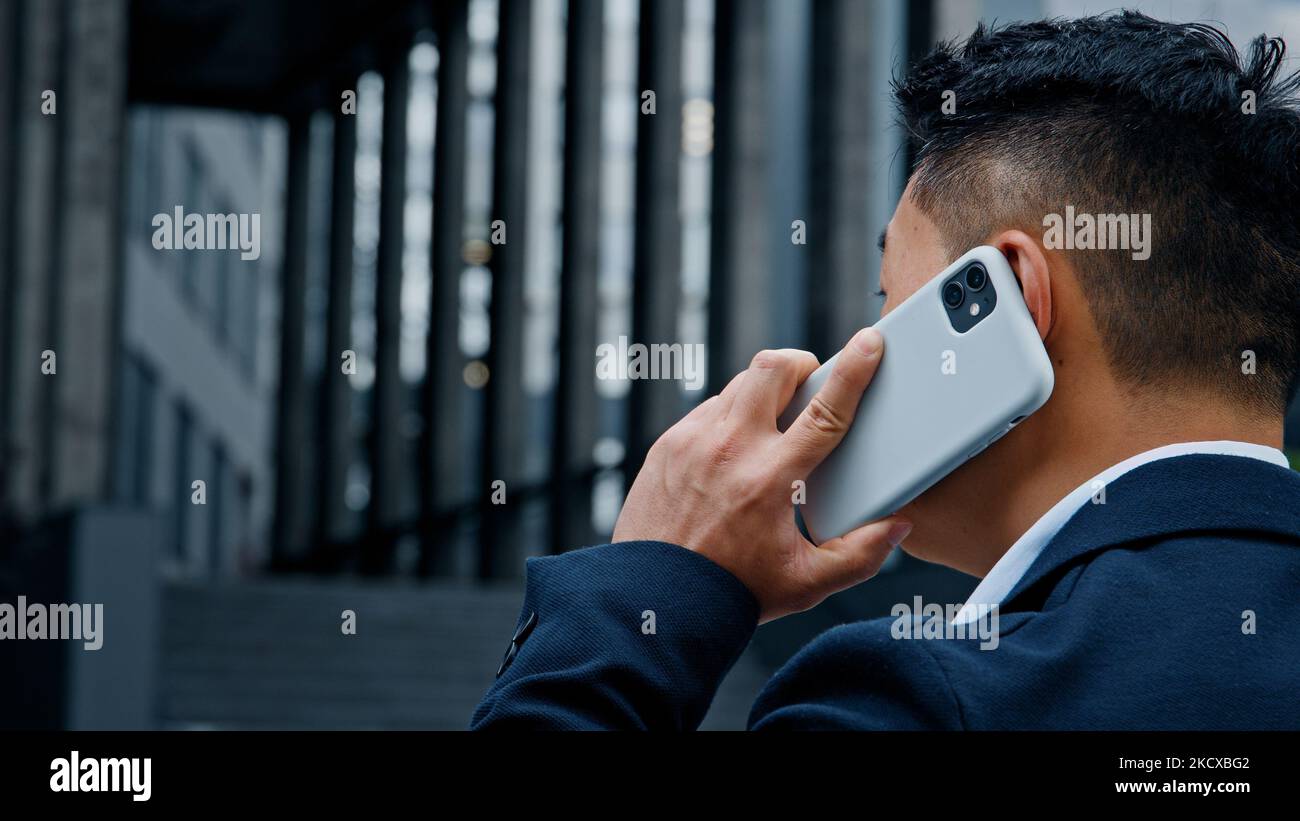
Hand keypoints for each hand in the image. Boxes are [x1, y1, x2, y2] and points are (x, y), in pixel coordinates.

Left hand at [612, 328, 911, 622]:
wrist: (654, 601)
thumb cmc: (731, 592)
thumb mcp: (806, 584)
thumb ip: (861, 556)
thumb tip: (897, 526)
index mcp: (769, 479)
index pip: (823, 411)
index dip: (853, 372)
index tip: (868, 343)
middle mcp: (729, 449)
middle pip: (773, 368)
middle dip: (801, 364)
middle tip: (813, 384)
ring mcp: (691, 441)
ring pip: (739, 384)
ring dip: (765, 392)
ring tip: (777, 424)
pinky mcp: (666, 445)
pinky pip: (708, 410)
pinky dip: (731, 417)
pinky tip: (737, 450)